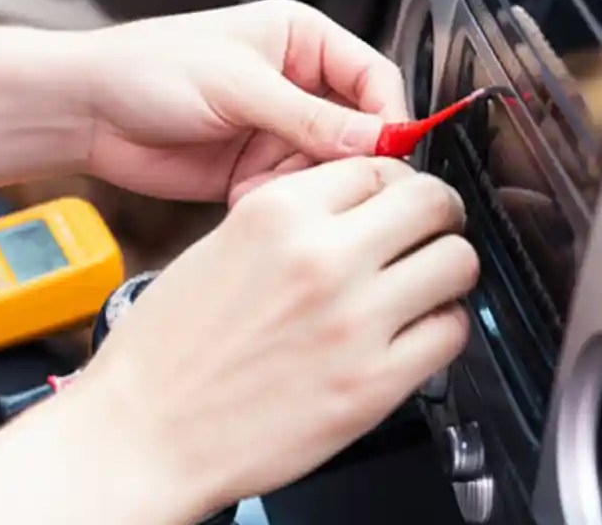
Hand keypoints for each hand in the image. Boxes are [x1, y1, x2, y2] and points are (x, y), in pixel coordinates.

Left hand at [73, 0, 408, 203]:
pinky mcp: (254, 168)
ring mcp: (275, 129)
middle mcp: (296, 83)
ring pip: (325, 169)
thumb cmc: (146, 69)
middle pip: (357, 130)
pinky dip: (274, 200)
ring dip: (303, 184)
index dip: (388, 116)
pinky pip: (289, 193)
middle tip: (331, 180)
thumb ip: (310, 118)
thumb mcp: (238, 86)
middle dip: (345, 160)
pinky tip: (244, 193)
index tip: (391, 152)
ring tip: (267, 182)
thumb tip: (375, 140)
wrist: (86, 111)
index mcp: (302, 39)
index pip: (374, 78)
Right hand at [73, 157, 478, 520]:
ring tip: (428, 284)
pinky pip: (452, 332)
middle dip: (437, 214)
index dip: (393, 184)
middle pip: (431, 200)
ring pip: (457, 262)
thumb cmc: (166, 352)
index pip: (376, 166)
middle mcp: (321, 257)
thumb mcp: (218, 249)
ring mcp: (354, 321)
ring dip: (449, 268)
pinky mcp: (373, 384)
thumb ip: (292, 222)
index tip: (395, 201)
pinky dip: (444, 327)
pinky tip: (417, 333)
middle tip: (430, 233)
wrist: (143, 436)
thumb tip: (357, 209)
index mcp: (275, 214)